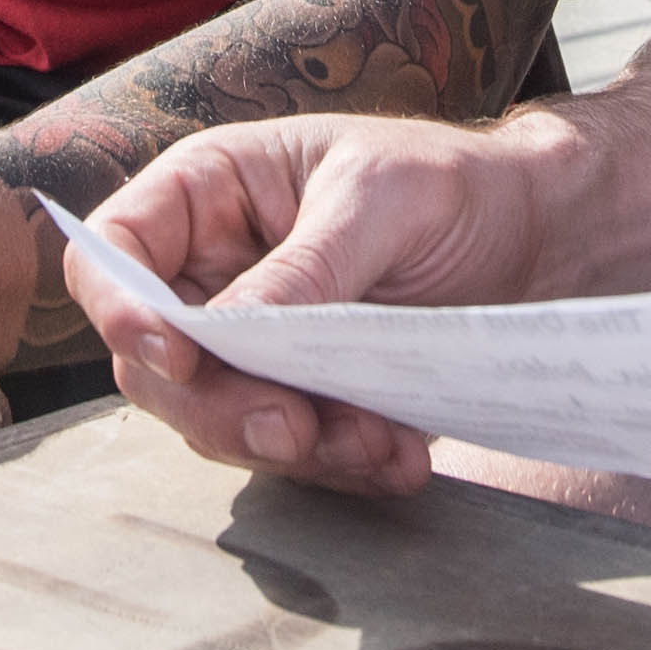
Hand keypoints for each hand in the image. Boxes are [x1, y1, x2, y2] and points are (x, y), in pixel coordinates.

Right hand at [66, 115, 577, 500]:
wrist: (538, 239)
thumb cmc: (451, 183)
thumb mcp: (379, 200)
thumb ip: (303, 267)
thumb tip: (225, 331)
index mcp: (205, 194)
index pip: (113, 252)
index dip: (118, 308)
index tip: (174, 353)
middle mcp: (211, 274)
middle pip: (153, 362)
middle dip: (219, 406)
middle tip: (292, 429)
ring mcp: (253, 346)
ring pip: (218, 421)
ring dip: (290, 447)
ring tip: (377, 443)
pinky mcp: (302, 399)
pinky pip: (291, 452)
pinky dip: (339, 466)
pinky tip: (400, 458)